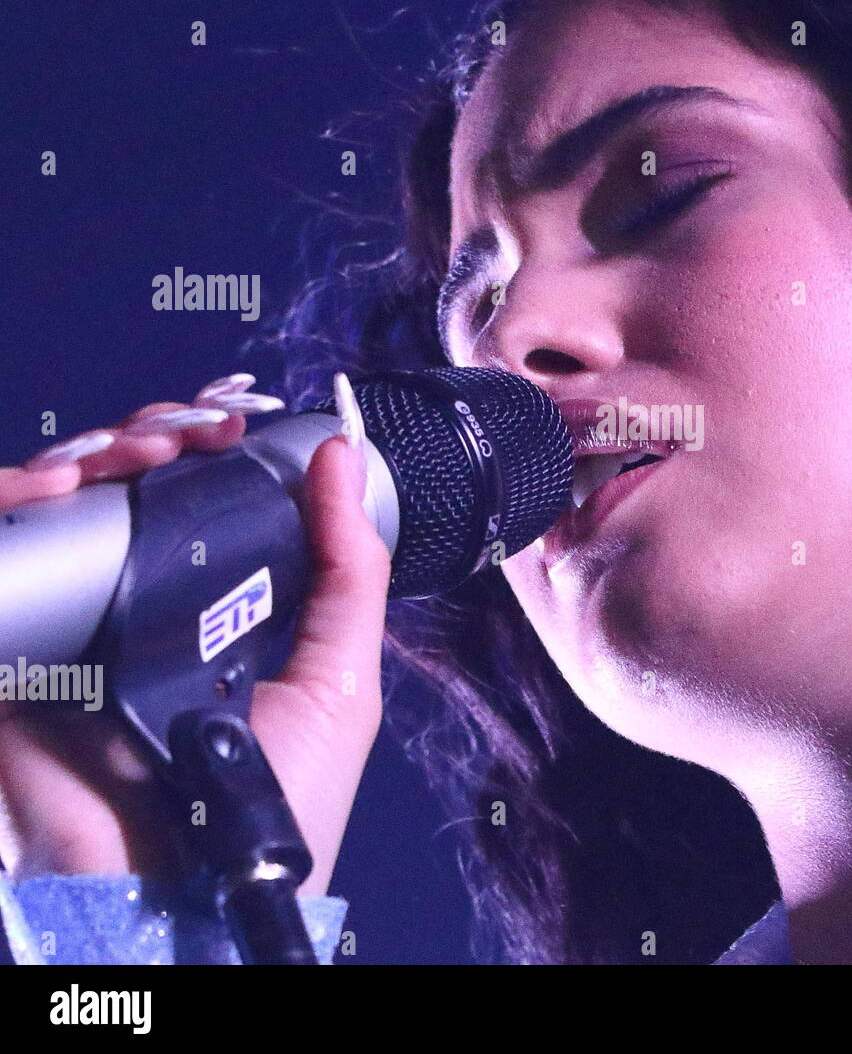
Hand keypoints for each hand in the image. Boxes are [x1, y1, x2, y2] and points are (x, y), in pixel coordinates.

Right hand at [0, 374, 390, 896]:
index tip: (230, 422)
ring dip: (89, 455)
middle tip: (180, 436)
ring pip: (62, 506)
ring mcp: (79, 620)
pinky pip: (2, 553)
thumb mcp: (343, 679)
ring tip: (125, 456)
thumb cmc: (281, 799)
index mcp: (223, 603)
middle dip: (150, 437)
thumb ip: (350, 572)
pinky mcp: (19, 645)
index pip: (203, 497)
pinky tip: (55, 488)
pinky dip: (12, 504)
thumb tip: (346, 458)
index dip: (209, 447)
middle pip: (128, 487)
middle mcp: (147, 602)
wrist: (189, 894)